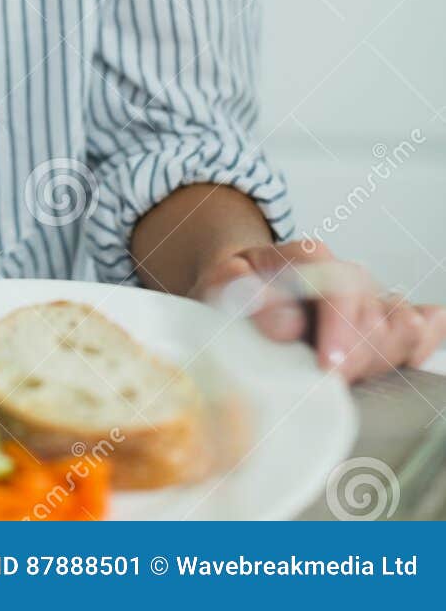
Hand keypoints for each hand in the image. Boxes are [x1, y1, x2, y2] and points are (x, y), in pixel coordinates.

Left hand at [191, 238, 445, 383]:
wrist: (246, 288)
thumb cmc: (236, 291)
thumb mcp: (220, 284)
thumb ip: (240, 290)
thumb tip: (283, 318)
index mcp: (306, 258)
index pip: (337, 283)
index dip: (339, 326)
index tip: (329, 366)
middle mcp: (347, 275)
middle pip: (373, 314)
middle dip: (353, 357)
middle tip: (325, 384)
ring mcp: (373, 298)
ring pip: (401, 328)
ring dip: (377, 362)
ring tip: (345, 377)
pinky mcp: (389, 322)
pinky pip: (422, 330)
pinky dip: (417, 349)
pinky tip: (399, 366)